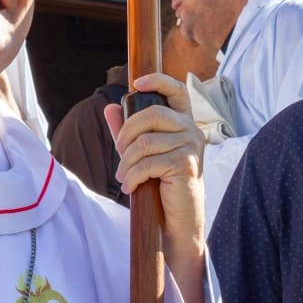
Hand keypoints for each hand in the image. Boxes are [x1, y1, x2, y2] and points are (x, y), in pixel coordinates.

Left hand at [104, 72, 206, 302]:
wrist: (176, 222)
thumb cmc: (161, 185)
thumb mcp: (142, 154)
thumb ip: (128, 131)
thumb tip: (111, 107)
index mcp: (183, 122)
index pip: (176, 90)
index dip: (158, 80)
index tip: (136, 84)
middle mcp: (192, 130)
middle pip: (152, 114)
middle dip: (127, 133)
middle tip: (119, 152)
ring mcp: (191, 147)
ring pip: (146, 142)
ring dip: (126, 162)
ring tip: (123, 176)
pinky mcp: (186, 166)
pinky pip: (148, 162)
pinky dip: (132, 176)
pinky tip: (130, 187)